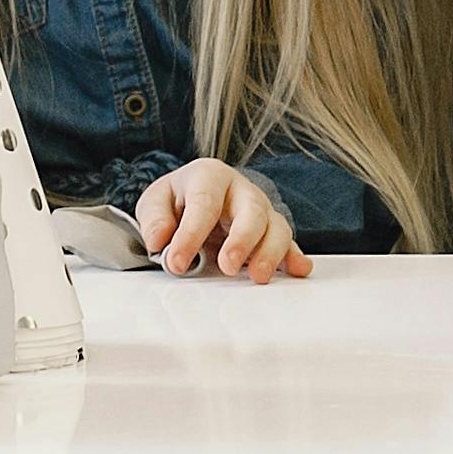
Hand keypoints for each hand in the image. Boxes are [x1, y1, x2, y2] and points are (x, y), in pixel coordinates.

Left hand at [134, 159, 310, 283]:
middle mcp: (240, 190)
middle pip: (252, 209)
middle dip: (242, 239)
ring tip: (258, 277)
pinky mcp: (271, 232)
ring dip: (270, 252)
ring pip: (276, 226)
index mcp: (209, 177)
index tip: (176, 263)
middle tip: (228, 266)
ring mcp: (260, 211)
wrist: (193, 200)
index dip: (191, 234)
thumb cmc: (177, 201)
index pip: (204, 202)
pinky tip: (298, 269)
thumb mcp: (155, 202)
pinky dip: (294, 257)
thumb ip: (155, 218)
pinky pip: (288, 243)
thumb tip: (160, 240)